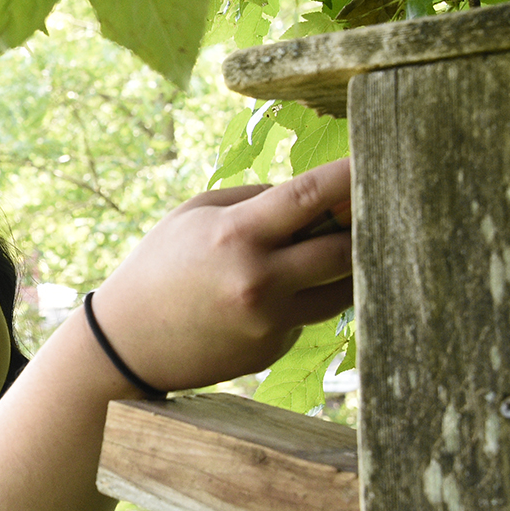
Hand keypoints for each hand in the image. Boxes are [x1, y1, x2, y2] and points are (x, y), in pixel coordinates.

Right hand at [91, 157, 353, 391]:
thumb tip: (318, 198)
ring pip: (341, 292)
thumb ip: (257, 201)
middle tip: (374, 212)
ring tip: (331, 250)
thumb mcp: (196, 215)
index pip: (310, 196)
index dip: (351, 174)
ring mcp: (268, 323)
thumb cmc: (160, 266)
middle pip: (344, 250)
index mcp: (237, 236)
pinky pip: (308, 318)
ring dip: (345, 269)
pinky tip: (272, 298)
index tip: (382, 159)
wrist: (127, 343)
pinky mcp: (271, 351)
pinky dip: (304, 301)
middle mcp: (259, 282)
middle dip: (363, 229)